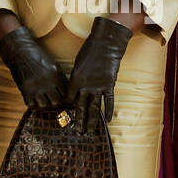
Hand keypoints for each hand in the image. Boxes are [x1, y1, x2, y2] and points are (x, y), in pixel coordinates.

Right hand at [0, 25, 67, 108]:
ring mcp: (35, 87)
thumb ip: (60, 79)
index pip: (65, 94)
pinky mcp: (24, 89)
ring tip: (43, 100)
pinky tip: (34, 98)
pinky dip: (33, 104)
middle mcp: (46, 82)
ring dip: (44, 104)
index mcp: (55, 74)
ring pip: (44, 105)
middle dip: (55, 102)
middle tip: (52, 100)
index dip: (64, 97)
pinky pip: (31, 104)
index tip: (61, 96)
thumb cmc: (38, 57)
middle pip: (56, 102)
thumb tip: (67, 93)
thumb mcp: (53, 65)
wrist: (20, 51)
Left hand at [67, 15, 131, 131]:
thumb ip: (76, 78)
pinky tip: (108, 120)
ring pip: (94, 108)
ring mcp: (98, 86)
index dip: (69, 106)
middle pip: (81, 107)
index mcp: (75, 80)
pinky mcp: (108, 85)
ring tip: (90, 132)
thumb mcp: (78, 64)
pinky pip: (108, 101)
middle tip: (78, 132)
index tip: (69, 113)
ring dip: (92, 121)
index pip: (70, 99)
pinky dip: (109, 110)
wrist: (105, 44)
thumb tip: (75, 89)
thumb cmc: (89, 51)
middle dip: (79, 121)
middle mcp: (85, 86)